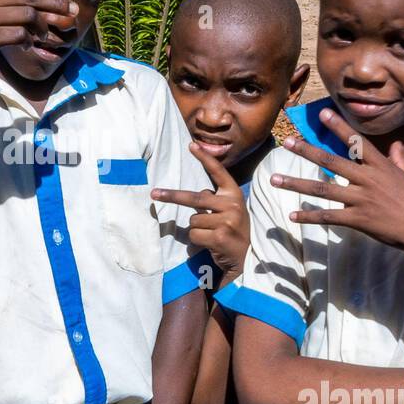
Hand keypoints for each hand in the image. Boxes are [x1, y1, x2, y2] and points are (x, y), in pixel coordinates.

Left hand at [152, 143, 249, 277]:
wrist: (248, 258)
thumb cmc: (234, 232)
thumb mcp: (230, 212)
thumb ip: (213, 201)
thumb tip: (192, 196)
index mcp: (235, 195)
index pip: (218, 173)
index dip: (205, 158)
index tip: (192, 145)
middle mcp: (232, 205)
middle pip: (194, 198)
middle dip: (171, 196)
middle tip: (154, 193)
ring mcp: (227, 221)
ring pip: (193, 221)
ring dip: (197, 230)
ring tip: (212, 235)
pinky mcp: (219, 236)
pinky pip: (194, 235)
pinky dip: (197, 242)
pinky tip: (211, 244)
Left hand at [271, 106, 403, 260]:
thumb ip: (401, 160)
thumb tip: (395, 145)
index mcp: (381, 167)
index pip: (356, 141)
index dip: (338, 126)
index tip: (322, 113)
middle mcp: (367, 179)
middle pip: (331, 161)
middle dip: (306, 150)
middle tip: (286, 141)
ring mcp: (361, 199)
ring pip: (322, 189)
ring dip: (296, 183)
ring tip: (274, 179)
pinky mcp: (358, 219)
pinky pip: (328, 217)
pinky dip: (310, 216)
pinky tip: (293, 215)